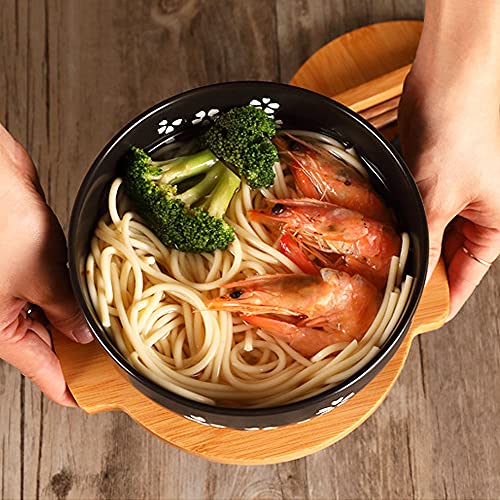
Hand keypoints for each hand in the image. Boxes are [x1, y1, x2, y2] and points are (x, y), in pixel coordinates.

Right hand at [0, 123, 92, 405]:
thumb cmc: (0, 223)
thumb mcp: (40, 276)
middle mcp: (4, 311)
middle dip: (81, 351)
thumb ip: (67, 310)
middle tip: (115, 359)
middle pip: (48, 345)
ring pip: (52, 317)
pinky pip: (53, 290)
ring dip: (79, 322)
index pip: (40, 370)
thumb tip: (85, 336)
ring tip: (112, 332)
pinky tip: (94, 300)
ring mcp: (17, 286)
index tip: (91, 397)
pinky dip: (73, 296)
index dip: (68, 385)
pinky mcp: (28, 262)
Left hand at [399, 68, 499, 319]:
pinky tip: (379, 239)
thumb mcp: (442, 198)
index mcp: (493, 223)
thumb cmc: (463, 131)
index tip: (423, 317)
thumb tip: (416, 277)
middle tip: (392, 297)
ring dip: (407, 248)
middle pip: (446, 258)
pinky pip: (412, 213)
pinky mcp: (425, 180)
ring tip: (381, 272)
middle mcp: (474, 213)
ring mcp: (448, 196)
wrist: (448, 79)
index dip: (446, 297)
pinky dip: (399, 225)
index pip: (469, 274)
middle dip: (422, 274)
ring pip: (426, 236)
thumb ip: (428, 241)